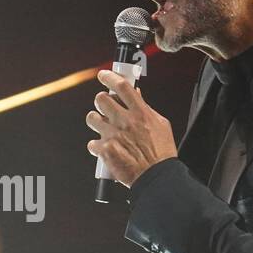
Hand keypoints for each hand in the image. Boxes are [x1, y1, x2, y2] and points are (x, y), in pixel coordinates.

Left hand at [85, 69, 177, 186]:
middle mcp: (125, 121)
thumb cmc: (161, 153)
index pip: (122, 86)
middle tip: (105, 106)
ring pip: (91, 118)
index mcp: (140, 113)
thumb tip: (137, 95)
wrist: (156, 177)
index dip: (110, 77)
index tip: (103, 75)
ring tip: (103, 127)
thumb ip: (147, 109)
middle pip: (101, 98)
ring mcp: (113, 135)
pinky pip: (92, 142)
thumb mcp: (161, 125)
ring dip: (95, 121)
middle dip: (101, 100)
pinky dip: (97, 145)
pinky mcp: (105, 150)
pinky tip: (106, 148)